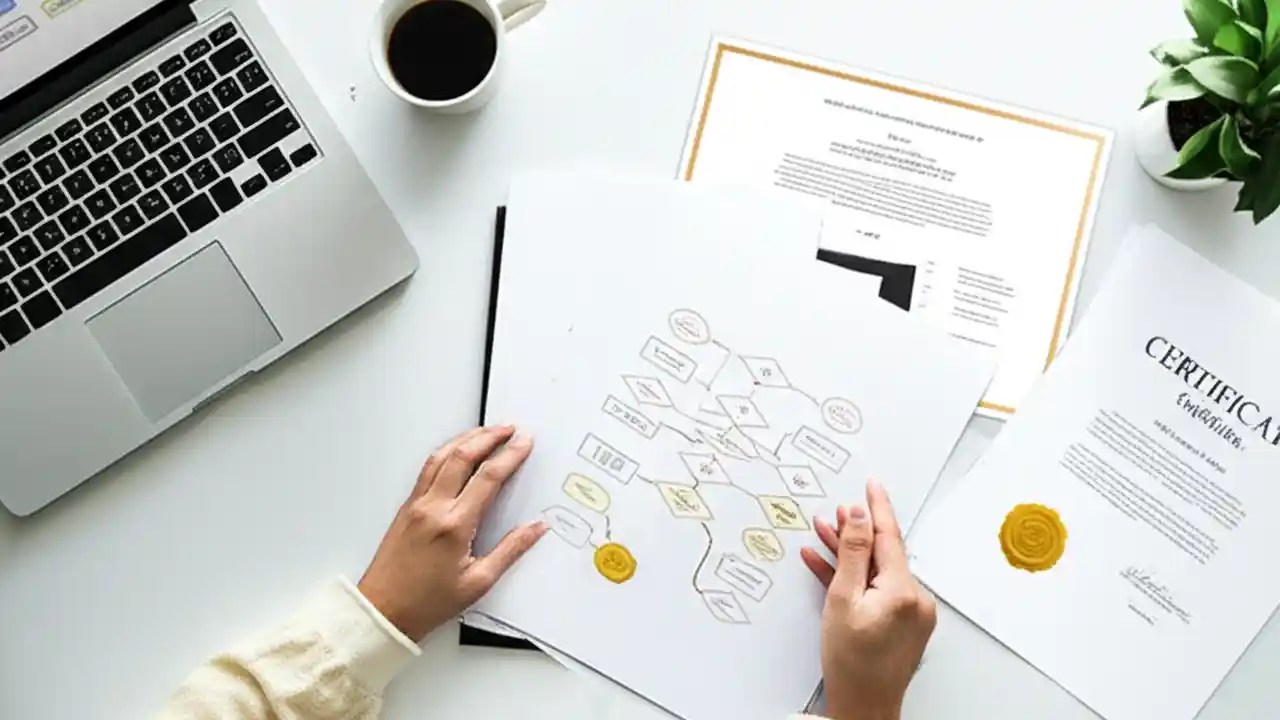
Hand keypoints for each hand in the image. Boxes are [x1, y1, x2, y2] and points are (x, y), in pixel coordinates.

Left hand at [358, 425, 547, 641]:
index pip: (488, 478)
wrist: (382, 612)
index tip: (525, 443)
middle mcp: (433, 508)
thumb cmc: (427, 603)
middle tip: (510, 428)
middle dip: (489, 437)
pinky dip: (446, 452)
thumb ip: (511, 550)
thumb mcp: (478, 582)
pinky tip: (456, 451)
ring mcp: (416, 505)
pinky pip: (427, 469)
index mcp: (454, 526)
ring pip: (441, 457)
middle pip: (463, 457)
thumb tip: (537, 528)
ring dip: (466, 439)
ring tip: (486, 431)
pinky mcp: (406, 508)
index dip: (510, 455)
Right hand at [800, 480, 936, 719]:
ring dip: (851, 554)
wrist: (863, 707)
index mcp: (904, 591)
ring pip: (877, 570)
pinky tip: (831, 567)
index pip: (889, 536)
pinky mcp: (904, 622)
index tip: (871, 485)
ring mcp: (912, 612)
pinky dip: (857, 579)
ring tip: (824, 534)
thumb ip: (852, 553)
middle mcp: (916, 599)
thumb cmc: (851, 665)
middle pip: (882, 553)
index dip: (877, 508)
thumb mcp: (841, 600)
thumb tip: (858, 517)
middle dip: (855, 532)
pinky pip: (879, 588)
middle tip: (832, 514)